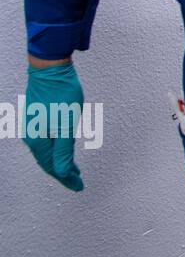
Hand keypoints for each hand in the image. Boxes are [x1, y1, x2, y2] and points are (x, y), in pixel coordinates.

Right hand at [22, 59, 85, 191]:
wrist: (50, 69)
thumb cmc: (60, 95)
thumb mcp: (66, 125)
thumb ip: (64, 151)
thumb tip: (63, 173)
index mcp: (38, 140)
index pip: (53, 167)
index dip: (66, 178)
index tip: (79, 187)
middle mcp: (33, 136)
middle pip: (49, 161)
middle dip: (63, 172)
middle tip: (78, 182)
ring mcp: (34, 126)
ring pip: (48, 150)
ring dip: (60, 161)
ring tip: (73, 169)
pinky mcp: (39, 117)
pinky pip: (48, 139)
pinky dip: (57, 148)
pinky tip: (64, 148)